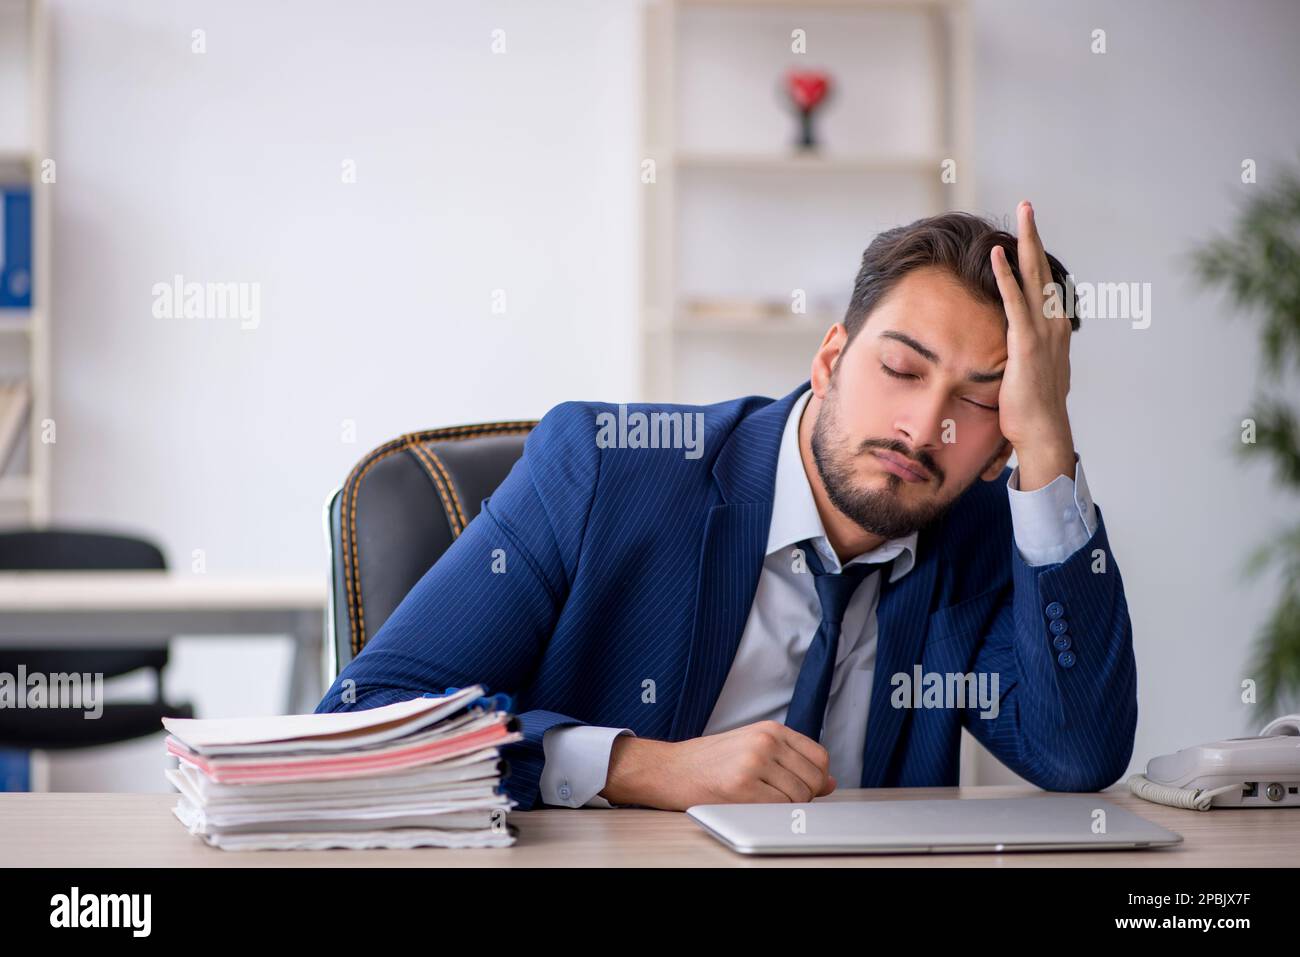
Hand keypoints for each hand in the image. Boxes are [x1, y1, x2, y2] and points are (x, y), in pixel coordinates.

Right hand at [599, 721, 835, 810]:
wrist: (667, 768)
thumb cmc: (707, 761)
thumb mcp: (751, 747)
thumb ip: (790, 760)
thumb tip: (830, 782)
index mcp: (770, 729)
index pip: (819, 757)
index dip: (817, 779)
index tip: (804, 788)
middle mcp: (765, 741)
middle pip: (812, 780)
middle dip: (803, 797)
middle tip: (774, 798)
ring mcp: (754, 762)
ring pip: (799, 798)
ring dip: (785, 808)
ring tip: (759, 801)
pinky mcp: (742, 786)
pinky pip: (779, 809)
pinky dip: (773, 816)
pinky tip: (752, 807)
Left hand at [989, 200, 1076, 490]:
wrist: (1043, 434)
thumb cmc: (1032, 411)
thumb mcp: (1030, 374)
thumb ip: (1026, 357)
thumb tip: (1018, 355)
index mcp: (1054, 330)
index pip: (1044, 284)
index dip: (1036, 256)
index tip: (1027, 232)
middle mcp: (1053, 324)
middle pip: (1043, 270)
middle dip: (1034, 236)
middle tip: (1027, 206)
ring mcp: (1042, 332)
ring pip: (1035, 277)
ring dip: (1026, 243)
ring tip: (1022, 214)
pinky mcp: (1026, 344)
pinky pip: (1014, 302)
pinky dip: (1006, 276)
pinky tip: (998, 254)